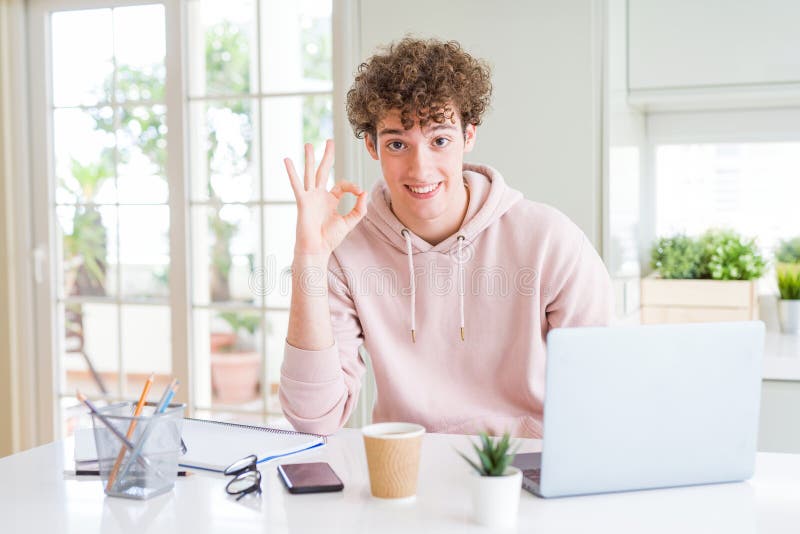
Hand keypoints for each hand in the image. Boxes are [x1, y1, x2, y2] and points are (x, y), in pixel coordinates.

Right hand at [284, 139, 367, 257]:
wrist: (316, 249)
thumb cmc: (330, 238)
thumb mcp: (350, 222)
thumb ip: (359, 208)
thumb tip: (363, 192)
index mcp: (332, 200)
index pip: (342, 185)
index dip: (352, 186)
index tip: (358, 193)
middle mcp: (320, 195)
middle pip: (325, 171)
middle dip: (327, 156)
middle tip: (329, 141)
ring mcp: (311, 197)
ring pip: (311, 173)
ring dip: (310, 158)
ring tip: (309, 144)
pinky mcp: (303, 201)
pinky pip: (297, 184)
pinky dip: (292, 172)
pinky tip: (287, 160)